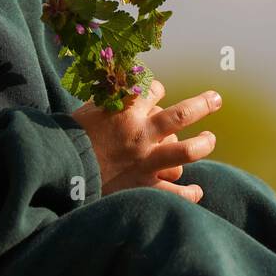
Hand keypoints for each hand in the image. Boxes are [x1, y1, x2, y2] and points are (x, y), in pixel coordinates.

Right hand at [71, 79, 221, 201]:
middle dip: (203, 104)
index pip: (155, 90)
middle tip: (215, 99)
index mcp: (125, 111)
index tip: (154, 94)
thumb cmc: (73, 137)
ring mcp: (146, 161)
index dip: (156, 90)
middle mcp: (141, 134)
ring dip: (202, 144)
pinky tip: (197, 190)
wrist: (60, 170)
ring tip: (208, 139)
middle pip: (182, 114)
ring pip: (187, 150)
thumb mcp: (91, 109)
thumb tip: (133, 83)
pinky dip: (190, 192)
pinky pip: (176, 192)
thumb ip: (114, 98)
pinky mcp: (144, 186)